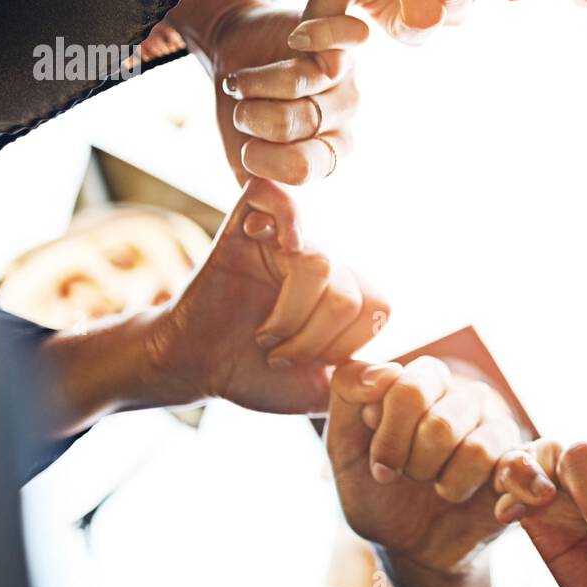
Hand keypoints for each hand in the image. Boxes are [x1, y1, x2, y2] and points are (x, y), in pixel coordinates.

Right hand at [145, 179, 388, 413]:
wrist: (193, 369)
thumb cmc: (253, 375)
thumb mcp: (315, 392)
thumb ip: (357, 386)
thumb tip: (393, 375)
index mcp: (343, 292)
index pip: (378, 306)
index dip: (347, 345)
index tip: (310, 364)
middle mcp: (320, 263)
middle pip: (349, 289)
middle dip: (316, 338)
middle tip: (279, 354)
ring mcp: (283, 243)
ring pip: (319, 262)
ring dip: (290, 315)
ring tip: (264, 335)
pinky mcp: (243, 229)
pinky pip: (274, 193)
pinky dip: (284, 214)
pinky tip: (277, 246)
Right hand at [216, 13, 367, 184]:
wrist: (236, 53)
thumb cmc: (246, 113)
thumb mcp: (243, 160)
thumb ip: (255, 196)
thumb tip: (259, 230)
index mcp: (327, 155)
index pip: (303, 168)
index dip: (261, 159)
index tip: (243, 147)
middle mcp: (341, 119)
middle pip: (297, 124)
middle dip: (252, 118)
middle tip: (239, 110)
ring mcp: (342, 78)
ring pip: (300, 82)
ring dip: (254, 83)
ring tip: (239, 82)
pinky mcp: (337, 39)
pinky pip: (340, 40)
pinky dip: (315, 36)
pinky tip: (293, 41)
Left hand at [325, 358, 530, 573]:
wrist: (409, 546)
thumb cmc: (375, 489)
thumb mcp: (342, 443)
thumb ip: (348, 392)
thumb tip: (387, 371)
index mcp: (423, 382)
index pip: (410, 387)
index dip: (390, 436)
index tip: (380, 466)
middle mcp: (464, 396)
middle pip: (443, 424)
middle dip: (416, 466)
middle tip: (411, 478)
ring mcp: (498, 428)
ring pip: (478, 450)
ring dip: (448, 485)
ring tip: (441, 490)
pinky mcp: (522, 464)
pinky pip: (520, 468)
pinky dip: (511, 488)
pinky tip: (497, 507)